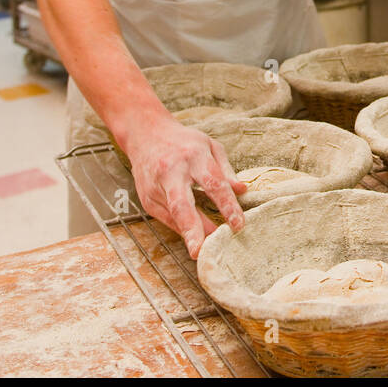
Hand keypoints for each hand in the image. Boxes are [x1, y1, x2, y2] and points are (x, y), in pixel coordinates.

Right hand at [121, 116, 248, 257]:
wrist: (145, 134)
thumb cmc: (183, 141)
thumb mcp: (209, 146)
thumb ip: (225, 170)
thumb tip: (242, 191)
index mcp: (193, 157)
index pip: (213, 184)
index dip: (227, 205)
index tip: (238, 225)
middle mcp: (172, 172)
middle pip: (182, 205)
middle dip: (193, 229)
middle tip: (202, 251)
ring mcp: (156, 186)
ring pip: (173, 216)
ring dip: (188, 235)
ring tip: (203, 252)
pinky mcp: (147, 198)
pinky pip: (165, 218)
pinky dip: (180, 229)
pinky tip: (192, 238)